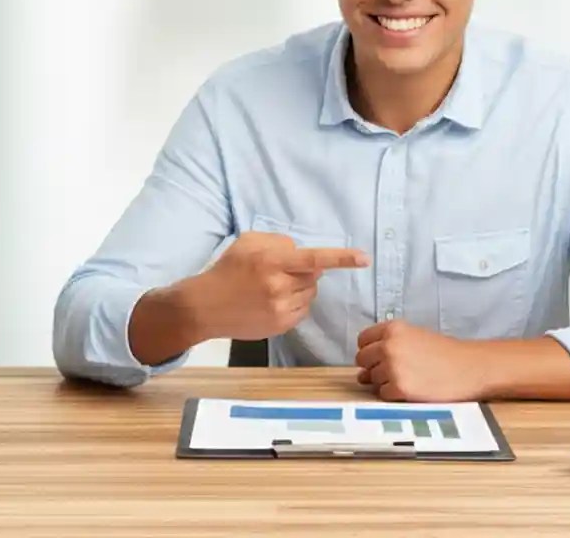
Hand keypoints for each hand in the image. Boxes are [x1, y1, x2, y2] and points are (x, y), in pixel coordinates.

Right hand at [191, 231, 369, 340]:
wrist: (205, 307)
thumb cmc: (227, 270)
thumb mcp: (248, 242)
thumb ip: (278, 242)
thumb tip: (300, 252)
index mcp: (271, 262)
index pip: (313, 259)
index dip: (341, 258)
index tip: (364, 258)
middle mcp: (279, 286)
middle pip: (314, 275)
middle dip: (305, 270)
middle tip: (282, 270)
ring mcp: (281, 309)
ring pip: (310, 293)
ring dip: (300, 287)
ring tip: (273, 287)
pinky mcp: (281, 326)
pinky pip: (303, 310)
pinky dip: (295, 303)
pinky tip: (272, 301)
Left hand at [354, 320, 489, 401]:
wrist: (470, 367)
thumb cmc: (444, 353)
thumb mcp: (414, 338)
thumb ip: (386, 348)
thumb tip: (361, 375)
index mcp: (393, 328)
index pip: (362, 340)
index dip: (370, 350)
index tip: (382, 356)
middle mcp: (389, 345)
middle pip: (363, 360)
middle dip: (374, 367)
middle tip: (397, 370)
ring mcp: (393, 367)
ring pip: (372, 379)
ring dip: (386, 382)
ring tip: (410, 378)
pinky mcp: (400, 388)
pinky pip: (383, 394)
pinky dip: (394, 395)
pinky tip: (412, 389)